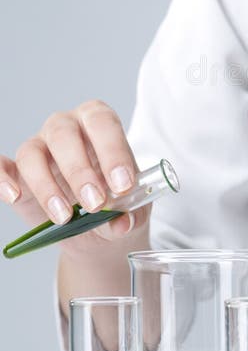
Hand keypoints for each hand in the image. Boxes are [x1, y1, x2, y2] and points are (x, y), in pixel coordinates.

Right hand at [0, 100, 149, 256]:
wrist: (98, 227)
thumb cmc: (117, 204)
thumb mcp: (132, 211)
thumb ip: (129, 214)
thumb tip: (121, 222)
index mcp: (100, 123)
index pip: (103, 124)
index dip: (113, 151)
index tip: (123, 185)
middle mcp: (67, 127)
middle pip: (65, 135)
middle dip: (80, 171)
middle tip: (95, 204)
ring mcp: (39, 146)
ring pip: (32, 154)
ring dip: (46, 186)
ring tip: (64, 217)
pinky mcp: (17, 170)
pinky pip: (2, 166)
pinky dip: (3, 179)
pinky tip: (14, 196)